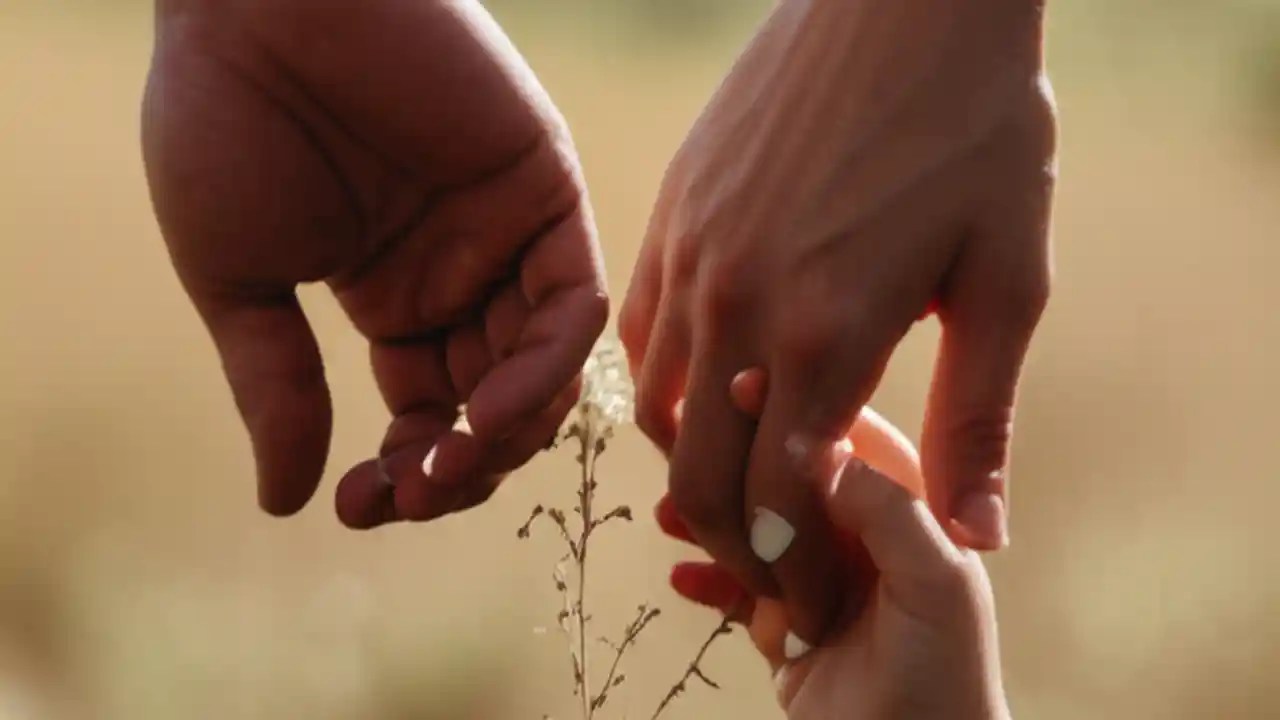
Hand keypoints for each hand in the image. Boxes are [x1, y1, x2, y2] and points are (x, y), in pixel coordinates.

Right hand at [142, 0, 606, 525]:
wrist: (252, 4)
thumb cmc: (224, 123)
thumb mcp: (236, 277)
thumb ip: (274, 384)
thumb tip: (287, 503)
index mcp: (394, 299)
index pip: (428, 417)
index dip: (405, 475)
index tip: (355, 508)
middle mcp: (461, 276)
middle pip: (496, 408)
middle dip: (462, 470)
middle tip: (412, 497)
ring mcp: (505, 236)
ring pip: (547, 371)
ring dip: (507, 436)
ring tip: (448, 468)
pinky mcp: (543, 189)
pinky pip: (572, 303)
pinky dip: (544, 368)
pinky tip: (490, 409)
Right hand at [620, 0, 1053, 646]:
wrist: (902, 2)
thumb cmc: (977, 131)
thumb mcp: (1005, 279)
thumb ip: (975, 418)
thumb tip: (977, 533)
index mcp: (826, 332)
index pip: (778, 498)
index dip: (791, 563)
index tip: (806, 591)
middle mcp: (738, 304)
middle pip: (702, 471)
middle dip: (732, 538)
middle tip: (765, 560)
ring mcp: (692, 255)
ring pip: (657, 406)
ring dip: (694, 462)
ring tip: (737, 478)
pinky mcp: (670, 214)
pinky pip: (637, 331)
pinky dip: (663, 383)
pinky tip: (705, 385)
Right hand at [658, 371, 1006, 719]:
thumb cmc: (945, 675)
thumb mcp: (936, 583)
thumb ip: (889, 510)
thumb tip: (816, 446)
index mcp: (898, 507)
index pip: (837, 436)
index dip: (788, 410)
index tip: (736, 384)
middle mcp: (851, 531)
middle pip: (778, 475)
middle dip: (732, 465)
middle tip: (685, 455)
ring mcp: (811, 573)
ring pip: (747, 526)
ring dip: (707, 518)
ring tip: (668, 515)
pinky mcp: (778, 621)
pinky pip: (731, 587)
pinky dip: (705, 579)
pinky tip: (680, 576)